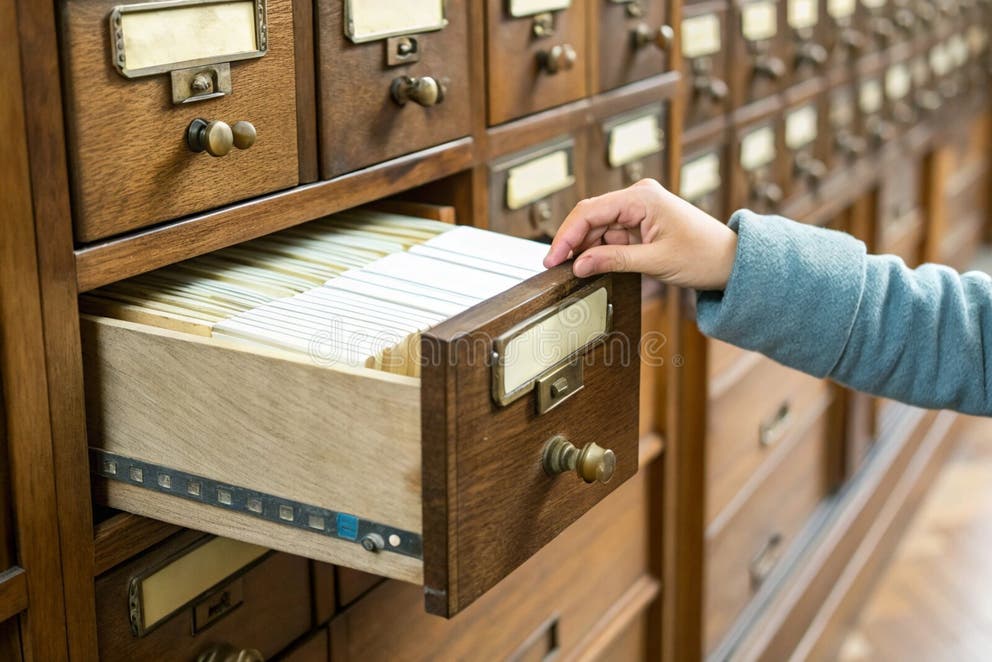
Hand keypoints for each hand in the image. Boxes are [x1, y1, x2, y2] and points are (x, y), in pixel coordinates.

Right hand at [543, 179, 738, 290]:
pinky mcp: (641, 223)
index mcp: (642, 197)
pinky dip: (601, 251)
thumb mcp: (655, 262)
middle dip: (573, 243)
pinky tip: (593, 266)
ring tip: (575, 271)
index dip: (566, 236)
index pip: (590, 211)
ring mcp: (639, 209)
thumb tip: (578, 265)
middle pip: (590, 218)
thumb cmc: (703, 256)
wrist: (730, 261)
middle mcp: (638, 197)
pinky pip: (611, 235)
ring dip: (586, 249)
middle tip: (556, 269)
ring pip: (598, 228)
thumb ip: (613, 261)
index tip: (552, 258)